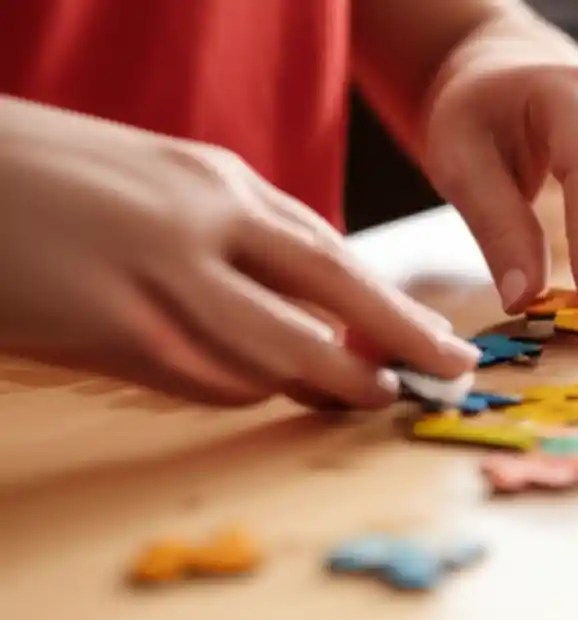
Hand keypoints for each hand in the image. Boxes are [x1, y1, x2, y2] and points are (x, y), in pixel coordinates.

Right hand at [0, 97, 476, 407]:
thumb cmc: (40, 176)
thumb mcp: (147, 180)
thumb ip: (220, 231)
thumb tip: (290, 292)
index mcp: (214, 181)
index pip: (327, 251)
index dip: (386, 301)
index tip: (429, 333)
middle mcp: (203, 225)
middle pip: (334, 294)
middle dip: (402, 340)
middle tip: (451, 373)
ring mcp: (162, 280)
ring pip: (277, 351)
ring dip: (330, 383)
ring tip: (374, 399)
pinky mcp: (117, 332)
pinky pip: (207, 380)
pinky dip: (247, 393)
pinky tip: (269, 397)